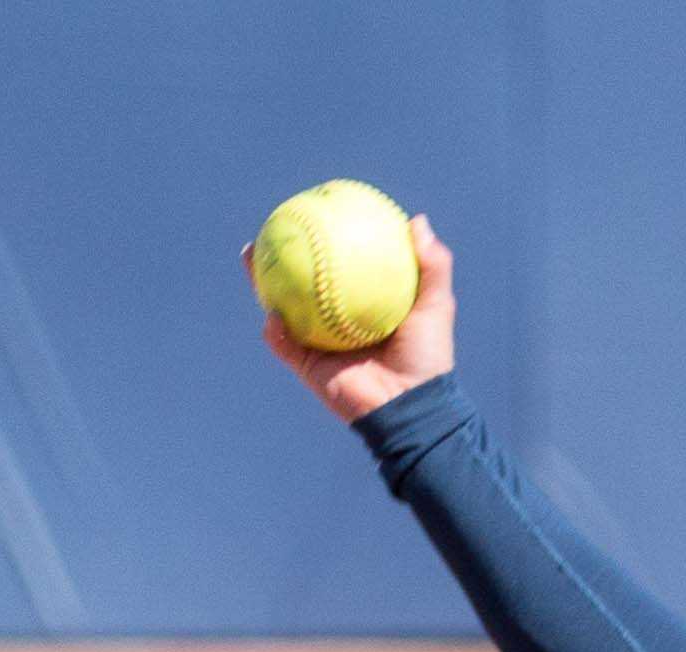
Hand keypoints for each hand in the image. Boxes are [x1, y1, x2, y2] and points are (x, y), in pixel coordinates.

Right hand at [253, 213, 455, 422]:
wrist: (412, 408)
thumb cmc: (427, 359)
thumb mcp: (436, 306)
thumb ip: (432, 265)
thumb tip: (417, 220)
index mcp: (361, 304)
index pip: (338, 263)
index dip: (324, 237)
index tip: (315, 210)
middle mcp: (336, 319)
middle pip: (301, 278)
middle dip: (281, 252)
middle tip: (271, 225)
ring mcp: (319, 342)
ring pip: (280, 305)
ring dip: (260, 281)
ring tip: (250, 255)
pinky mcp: (308, 366)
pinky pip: (283, 344)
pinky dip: (275, 330)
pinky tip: (272, 313)